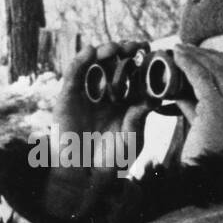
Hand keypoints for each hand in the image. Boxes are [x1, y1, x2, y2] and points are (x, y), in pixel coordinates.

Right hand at [42, 40, 152, 219]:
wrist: (84, 175)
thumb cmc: (112, 160)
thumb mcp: (132, 139)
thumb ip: (140, 119)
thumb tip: (154, 97)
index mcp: (126, 100)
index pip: (134, 73)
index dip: (141, 60)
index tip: (150, 50)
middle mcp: (107, 92)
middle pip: (116, 63)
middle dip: (125, 51)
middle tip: (134, 46)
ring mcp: (87, 92)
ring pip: (95, 64)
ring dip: (105, 51)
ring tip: (115, 48)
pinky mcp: (68, 95)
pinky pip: (73, 74)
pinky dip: (80, 60)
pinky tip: (89, 52)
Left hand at [171, 45, 222, 166]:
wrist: (208, 187)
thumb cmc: (207, 166)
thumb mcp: (212, 134)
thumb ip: (201, 111)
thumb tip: (183, 90)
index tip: (207, 57)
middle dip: (210, 56)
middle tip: (190, 49)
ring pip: (218, 70)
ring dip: (197, 56)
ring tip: (180, 49)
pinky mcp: (219, 109)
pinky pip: (202, 77)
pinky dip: (189, 64)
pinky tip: (178, 56)